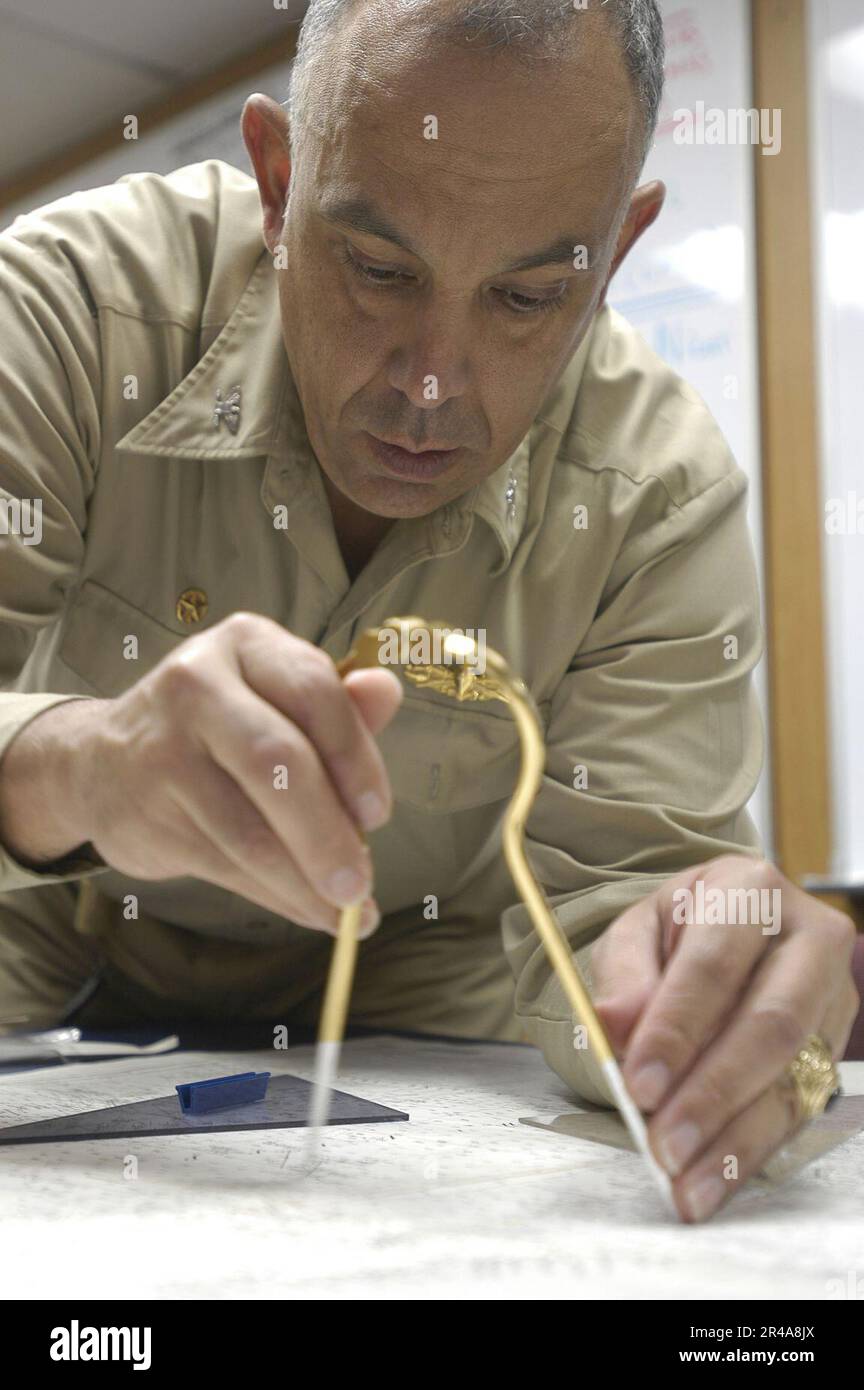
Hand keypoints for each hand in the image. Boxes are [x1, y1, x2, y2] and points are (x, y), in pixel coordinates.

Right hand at [3, 612, 401, 936]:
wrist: (101, 764)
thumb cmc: (219, 732)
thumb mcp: (276, 703)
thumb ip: (338, 706)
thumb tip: (387, 691)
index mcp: (248, 644)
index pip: (314, 690)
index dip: (355, 757)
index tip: (378, 814)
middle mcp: (198, 683)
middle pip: (278, 762)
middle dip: (328, 834)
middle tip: (360, 885)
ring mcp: (164, 746)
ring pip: (249, 829)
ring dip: (305, 883)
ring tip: (345, 913)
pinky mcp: (145, 809)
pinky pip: (225, 863)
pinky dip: (275, 896)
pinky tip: (305, 911)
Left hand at [592, 855, 858, 1221]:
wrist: (728, 933)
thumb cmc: (679, 931)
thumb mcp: (637, 932)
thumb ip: (624, 974)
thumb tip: (614, 1024)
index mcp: (750, 891)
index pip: (714, 965)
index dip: (676, 1029)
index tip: (638, 1084)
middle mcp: (808, 939)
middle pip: (770, 1022)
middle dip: (712, 1092)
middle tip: (663, 1143)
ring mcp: (832, 997)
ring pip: (789, 1075)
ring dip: (733, 1137)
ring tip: (683, 1180)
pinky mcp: (832, 1049)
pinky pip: (796, 1110)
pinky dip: (749, 1152)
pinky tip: (711, 1182)